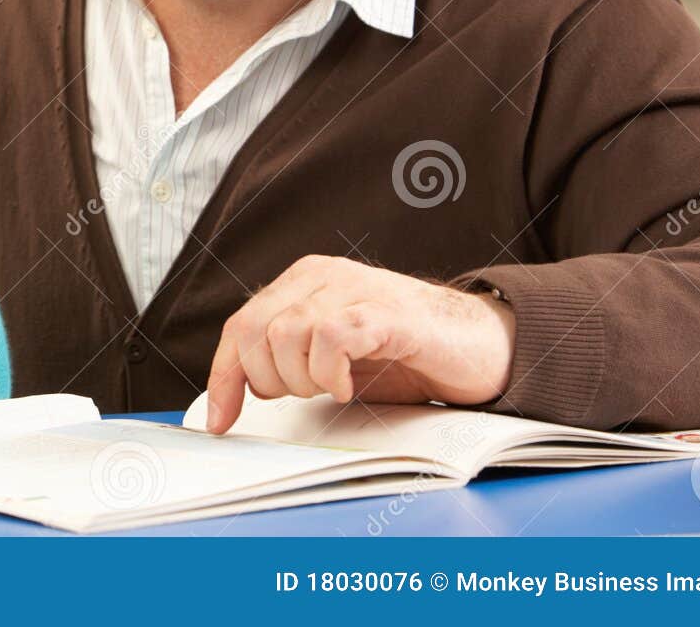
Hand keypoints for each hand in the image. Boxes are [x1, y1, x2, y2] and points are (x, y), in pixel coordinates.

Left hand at [205, 255, 515, 432]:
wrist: (479, 345)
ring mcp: (353, 288)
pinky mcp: (384, 310)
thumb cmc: (405, 355)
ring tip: (334, 387)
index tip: (220, 422)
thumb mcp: (332, 361)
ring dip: (302, 379)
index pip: (239, 327)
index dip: (223, 378)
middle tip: (307, 394)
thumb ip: (289, 363)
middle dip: (268, 381)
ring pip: (285, 334)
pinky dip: (331, 371)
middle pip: (253, 332)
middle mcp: (321, 277)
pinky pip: (331, 336)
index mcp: (302, 283)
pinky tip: (349, 384)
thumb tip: (236, 401)